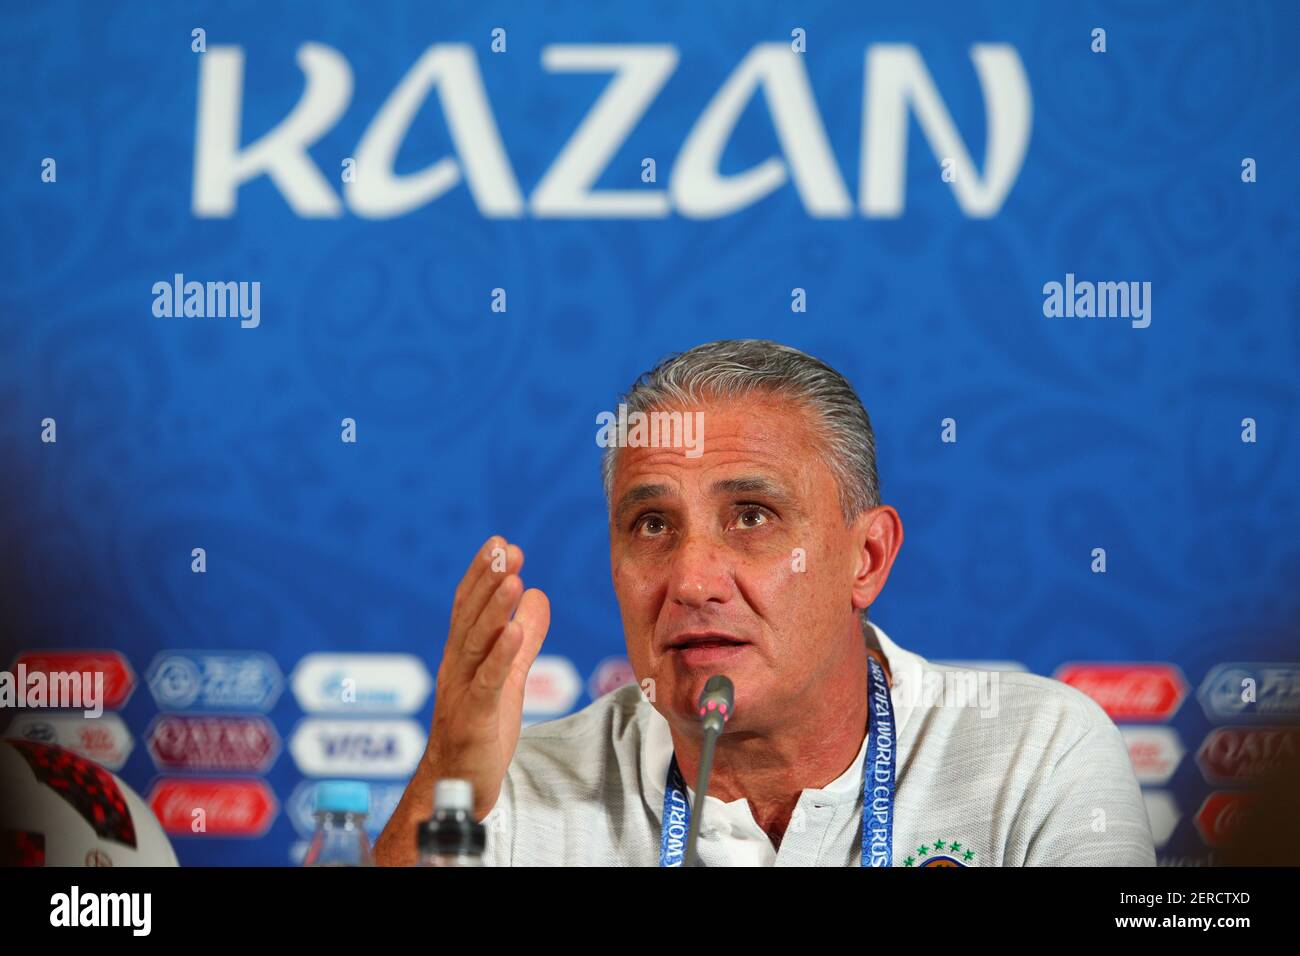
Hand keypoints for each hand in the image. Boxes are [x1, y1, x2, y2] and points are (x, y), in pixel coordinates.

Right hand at [423, 535, 550, 819]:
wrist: (456, 785)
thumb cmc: (479, 730)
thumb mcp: (509, 675)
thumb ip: (523, 636)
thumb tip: (537, 593)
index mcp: (464, 655)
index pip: (470, 606)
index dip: (482, 574)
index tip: (500, 542)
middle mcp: (457, 667)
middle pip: (470, 617)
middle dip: (487, 580)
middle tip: (505, 548)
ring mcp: (462, 692)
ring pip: (475, 644)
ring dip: (493, 609)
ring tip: (512, 578)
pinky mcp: (474, 718)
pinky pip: (487, 683)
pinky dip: (499, 656)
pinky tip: (513, 633)